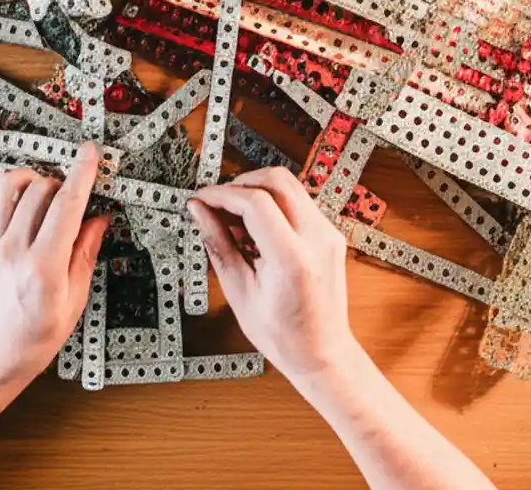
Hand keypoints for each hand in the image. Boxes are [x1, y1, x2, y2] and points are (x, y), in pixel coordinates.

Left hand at [0, 142, 109, 389]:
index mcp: (43, 268)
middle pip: (41, 189)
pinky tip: (26, 212)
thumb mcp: (72, 304)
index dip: (82, 173)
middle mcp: (12, 251)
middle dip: (64, 183)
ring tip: (49, 199)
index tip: (90, 153)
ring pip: (13, 186)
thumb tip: (98, 220)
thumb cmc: (30, 342)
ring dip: (36, 183)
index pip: (67, 205)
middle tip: (77, 197)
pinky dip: (14, 196)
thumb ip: (84, 255)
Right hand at [188, 167, 358, 380]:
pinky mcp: (330, 234)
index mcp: (293, 259)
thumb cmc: (283, 334)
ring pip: (289, 185)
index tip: (202, 199)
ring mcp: (328, 233)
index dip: (222, 194)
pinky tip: (255, 231)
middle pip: (277, 180)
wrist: (322, 352)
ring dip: (257, 192)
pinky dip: (272, 205)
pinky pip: (298, 202)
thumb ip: (219, 244)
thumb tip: (200, 212)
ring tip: (234, 221)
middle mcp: (317, 239)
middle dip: (241, 182)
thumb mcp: (239, 291)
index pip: (255, 202)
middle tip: (217, 202)